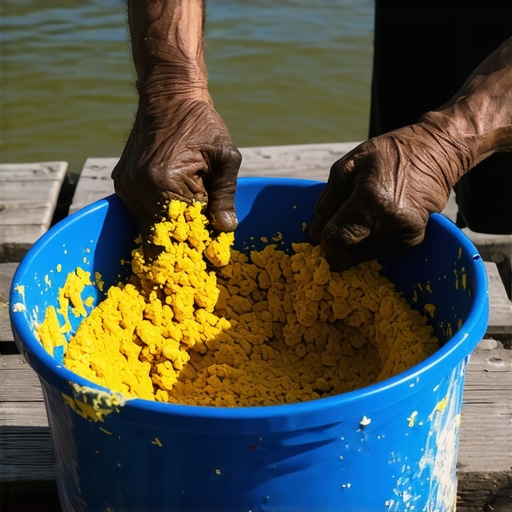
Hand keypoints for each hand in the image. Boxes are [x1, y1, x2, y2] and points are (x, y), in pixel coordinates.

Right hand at [112, 94, 240, 250]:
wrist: (168, 93)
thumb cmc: (201, 122)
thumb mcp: (225, 156)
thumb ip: (225, 195)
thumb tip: (226, 229)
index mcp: (165, 182)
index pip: (183, 231)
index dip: (199, 247)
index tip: (213, 259)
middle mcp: (139, 188)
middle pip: (160, 237)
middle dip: (180, 249)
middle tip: (198, 261)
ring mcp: (126, 187)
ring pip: (146, 229)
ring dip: (168, 237)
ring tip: (188, 242)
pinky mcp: (122, 183)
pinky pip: (140, 214)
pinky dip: (157, 222)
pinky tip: (174, 223)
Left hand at [309, 119, 473, 269]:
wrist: (437, 152)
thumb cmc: (389, 154)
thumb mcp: (349, 165)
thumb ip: (328, 200)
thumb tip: (315, 234)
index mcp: (371, 201)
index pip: (337, 240)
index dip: (324, 242)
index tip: (321, 234)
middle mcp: (391, 223)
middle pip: (349, 253)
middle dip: (337, 243)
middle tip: (339, 222)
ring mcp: (405, 235)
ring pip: (363, 255)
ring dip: (355, 242)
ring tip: (365, 213)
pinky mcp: (414, 241)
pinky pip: (380, 252)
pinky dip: (371, 241)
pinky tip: (378, 218)